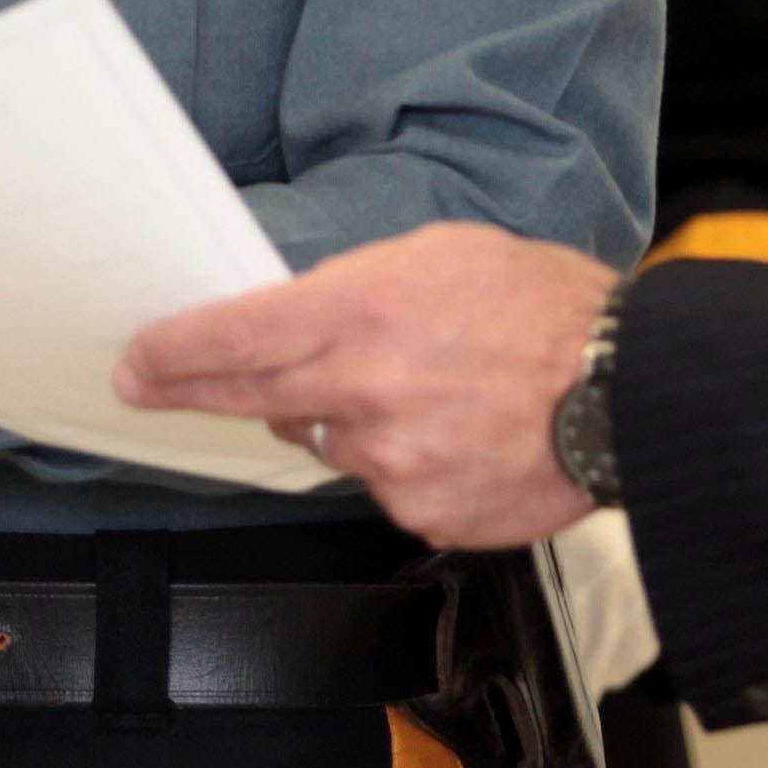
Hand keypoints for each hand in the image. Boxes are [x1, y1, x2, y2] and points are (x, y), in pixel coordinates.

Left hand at [115, 220, 613, 548]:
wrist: (630, 393)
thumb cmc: (547, 309)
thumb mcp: (441, 254)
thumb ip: (359, 289)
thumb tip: (308, 317)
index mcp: (362, 314)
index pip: (234, 337)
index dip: (174, 351)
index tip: (137, 359)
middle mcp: (364, 392)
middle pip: (249, 397)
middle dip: (189, 388)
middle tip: (148, 383)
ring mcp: (393, 462)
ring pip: (326, 439)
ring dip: (343, 416)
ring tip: (417, 387)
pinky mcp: (426, 513)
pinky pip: (386, 484)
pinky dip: (404, 459)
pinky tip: (453, 432)